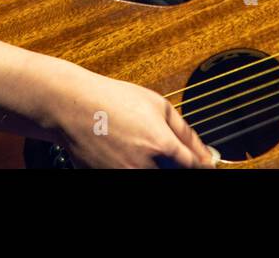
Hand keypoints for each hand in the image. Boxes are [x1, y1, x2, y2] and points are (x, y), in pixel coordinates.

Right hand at [50, 67, 218, 168]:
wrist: (73, 107)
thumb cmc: (114, 100)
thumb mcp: (157, 105)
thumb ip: (186, 131)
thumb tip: (206, 153)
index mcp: (160, 145)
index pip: (193, 166)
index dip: (200, 165)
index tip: (202, 164)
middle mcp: (143, 167)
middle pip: (174, 174)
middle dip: (174, 164)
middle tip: (164, 150)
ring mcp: (124, 176)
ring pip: (153, 177)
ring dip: (155, 166)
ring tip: (141, 146)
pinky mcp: (107, 179)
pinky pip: (130, 175)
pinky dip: (134, 167)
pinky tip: (126, 151)